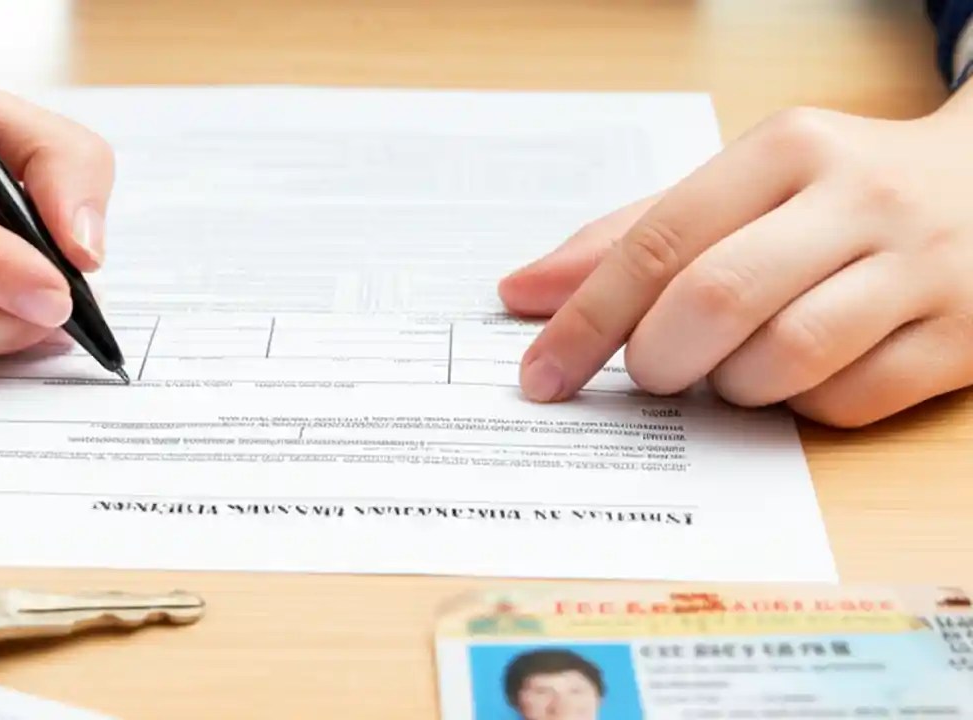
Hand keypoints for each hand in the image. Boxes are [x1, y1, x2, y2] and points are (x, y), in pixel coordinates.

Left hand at [499, 105, 972, 427]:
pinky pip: (847, 403)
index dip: (586, 319)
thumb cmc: (837, 193)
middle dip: (657, 358)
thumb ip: (632, 234)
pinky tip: (801, 377)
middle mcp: (858, 199)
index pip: (659, 242)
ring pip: (785, 359)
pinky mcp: (960, 340)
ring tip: (736, 365)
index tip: (540, 375)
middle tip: (652, 371)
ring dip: (733, 385)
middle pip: (716, 300)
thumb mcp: (741, 186)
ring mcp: (920, 270)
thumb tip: (523, 293)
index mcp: (788, 148)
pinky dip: (800, 407)